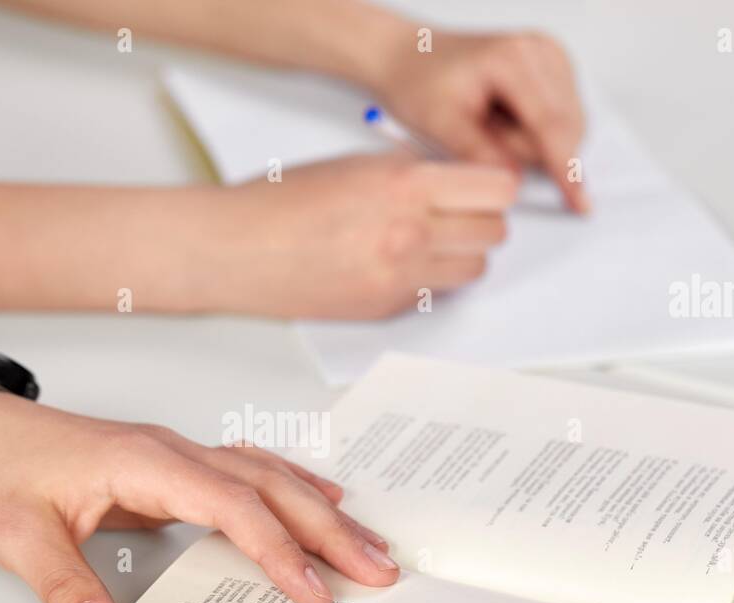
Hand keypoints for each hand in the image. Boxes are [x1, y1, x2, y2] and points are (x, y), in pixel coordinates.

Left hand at [0, 388, 399, 602]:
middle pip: (268, 486)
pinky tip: (321, 498)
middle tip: (378, 569)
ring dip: (321, 510)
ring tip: (369, 545)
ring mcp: (175, 455)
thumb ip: (63, 584)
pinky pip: (248, 474)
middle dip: (328, 528)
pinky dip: (293, 488)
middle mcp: (171, 452)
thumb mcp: (17, 536)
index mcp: (144, 462)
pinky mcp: (170, 467)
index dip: (276, 548)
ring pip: (267, 476)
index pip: (230, 504)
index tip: (311, 590)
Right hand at [207, 153, 517, 318]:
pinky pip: (436, 292)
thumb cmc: (282, 201)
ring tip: (433, 240)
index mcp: (404, 184)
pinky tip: (396, 262)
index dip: (495, 186)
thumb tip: (455, 183)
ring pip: (475, 268)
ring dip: (463, 253)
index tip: (486, 186)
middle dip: (483, 219)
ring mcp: (400, 277)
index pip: (497, 189)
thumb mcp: (355, 163)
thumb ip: (411, 171)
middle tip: (461, 213)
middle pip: (494, 231)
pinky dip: (429, 277)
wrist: (236, 250)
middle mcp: (410, 233)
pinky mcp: (386, 307)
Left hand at [373, 31, 588, 213]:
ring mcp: (553, 59)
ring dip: (529, 144)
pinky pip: (561, 123)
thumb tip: (514, 182)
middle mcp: (542, 52)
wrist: (411, 59)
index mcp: (514, 58)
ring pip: (568, 130)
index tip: (579, 202)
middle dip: (525, 152)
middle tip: (480, 136)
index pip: (551, 126)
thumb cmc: (419, 83)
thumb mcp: (437, 123)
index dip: (565, 169)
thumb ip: (476, 153)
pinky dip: (534, 135)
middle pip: (564, 131)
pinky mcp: (555, 72)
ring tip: (488, 126)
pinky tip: (503, 121)